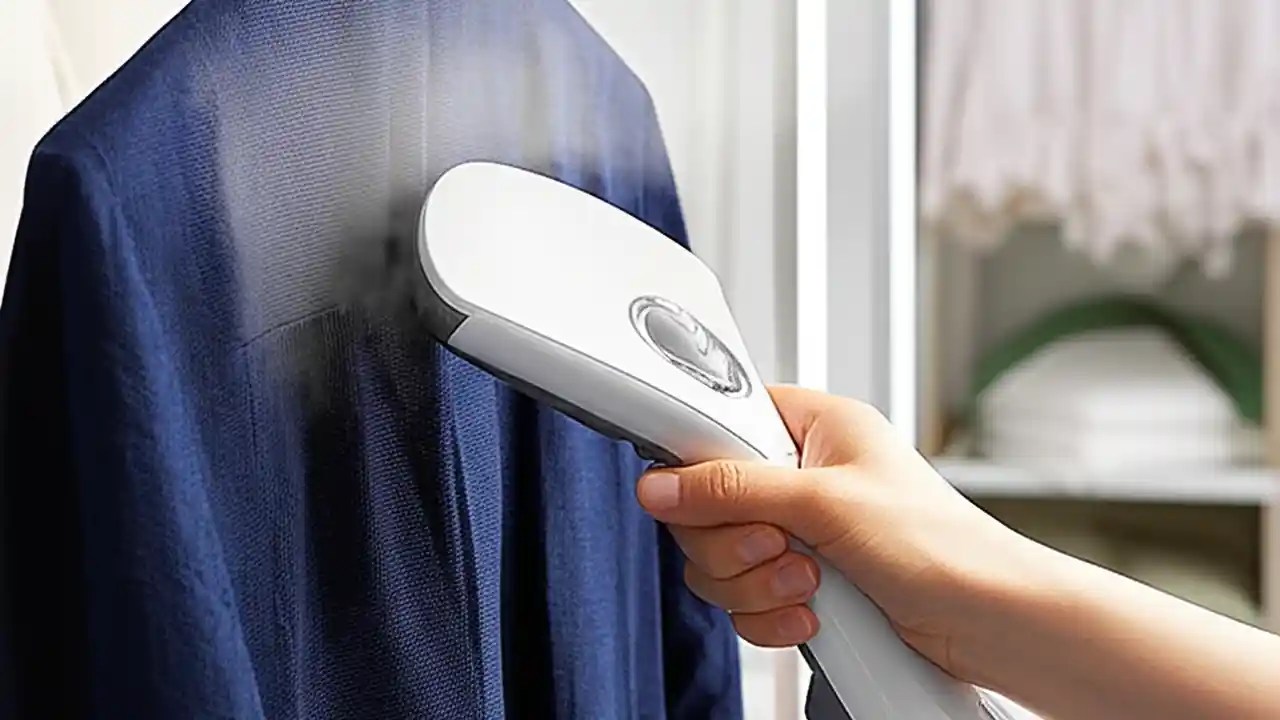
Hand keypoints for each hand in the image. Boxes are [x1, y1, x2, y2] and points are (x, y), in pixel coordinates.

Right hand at [636, 385, 1043, 681]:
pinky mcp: (800, 582)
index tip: (696, 495)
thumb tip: (664, 484)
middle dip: (736, 541)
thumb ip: (733, 489)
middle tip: (779, 544)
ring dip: (756, 583)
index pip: (719, 424)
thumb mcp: (825, 502)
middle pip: (707, 503)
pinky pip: (744, 599)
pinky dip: (769, 614)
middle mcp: (801, 475)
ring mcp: (799, 532)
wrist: (987, 621)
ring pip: (720, 559)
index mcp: (813, 425)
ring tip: (810, 582)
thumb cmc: (941, 544)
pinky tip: (813, 613)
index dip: (700, 463)